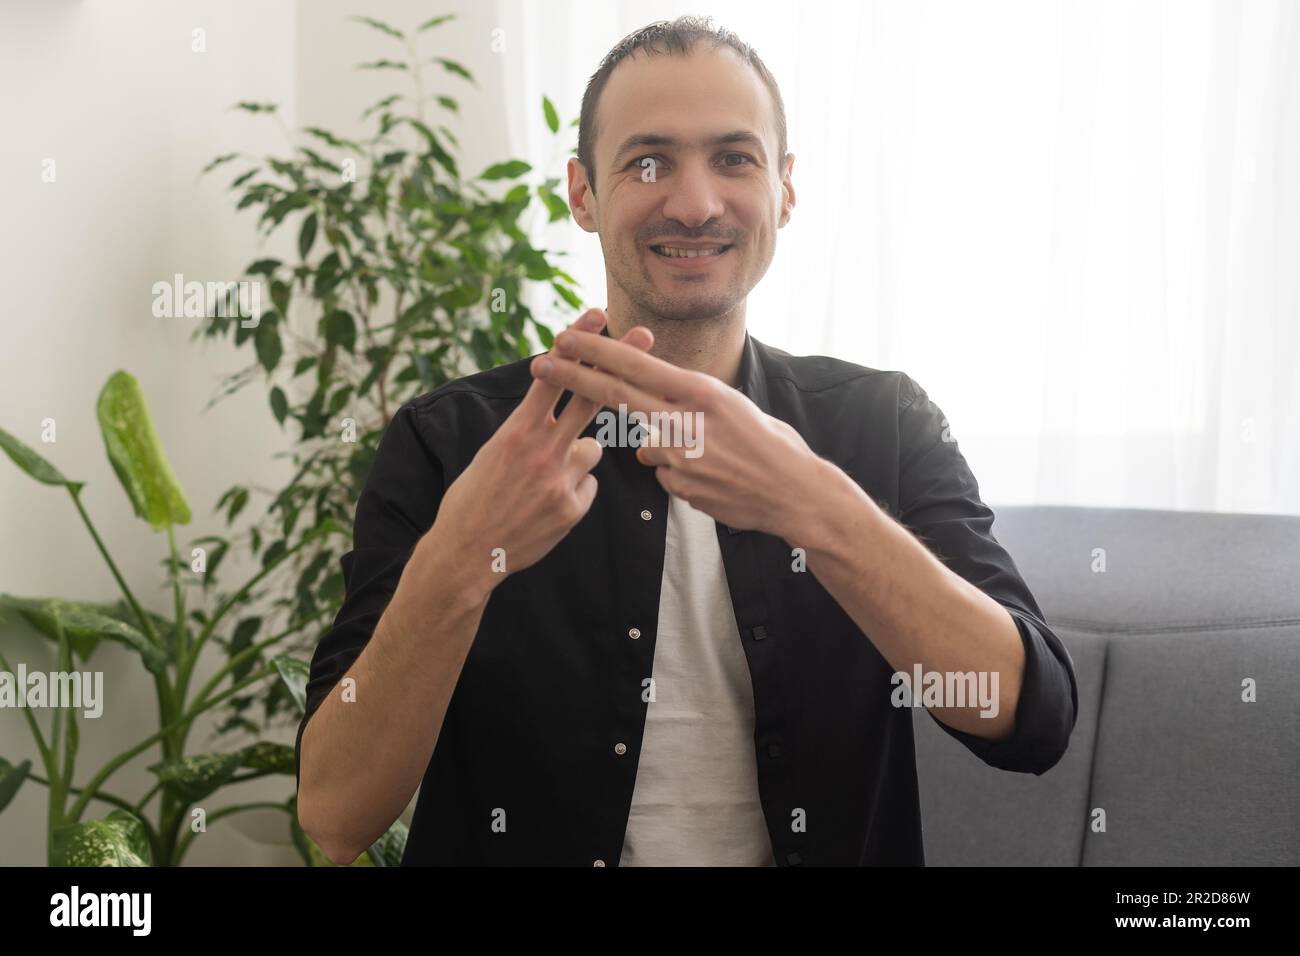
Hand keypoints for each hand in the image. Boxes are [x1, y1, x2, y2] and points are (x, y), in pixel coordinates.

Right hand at [428, 309, 653, 590]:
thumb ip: (530, 432)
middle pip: (590, 398)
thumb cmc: (474, 498)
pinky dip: (573, 492)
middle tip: (644, 332)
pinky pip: (588, 486)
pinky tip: (546, 506)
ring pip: (592, 449)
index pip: (554, 377)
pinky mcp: (572, 508)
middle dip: (618, 363)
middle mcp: (541, 450)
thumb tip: (564, 421)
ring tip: (542, 481)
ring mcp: (560, 480)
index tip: (598, 315)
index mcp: (516, 431)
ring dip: (577, 457)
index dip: (577, 344)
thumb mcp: (492, 452)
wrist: (466, 552)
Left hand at [532, 325, 829, 539]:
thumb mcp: (732, 407)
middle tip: (541, 361)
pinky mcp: (679, 486)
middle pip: (616, 393)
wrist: (795, 493)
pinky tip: (714, 479)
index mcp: (700, 391)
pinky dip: (682, 474)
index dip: (597, 350)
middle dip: (574, 375)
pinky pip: (665, 473)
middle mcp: (685, 419)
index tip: (566, 337)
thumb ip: (688, 403)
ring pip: (645, 443)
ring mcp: (679, 455)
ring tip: (710, 456)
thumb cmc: (770, 444)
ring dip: (664, 447)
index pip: (636, 365)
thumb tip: (655, 404)